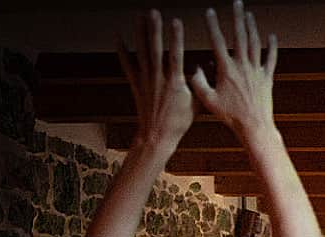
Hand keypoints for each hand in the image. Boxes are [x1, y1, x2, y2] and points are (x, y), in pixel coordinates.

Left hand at [117, 10, 194, 149]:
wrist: (157, 136)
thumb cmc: (178, 123)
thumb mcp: (196, 105)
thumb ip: (200, 85)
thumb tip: (205, 68)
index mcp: (175, 84)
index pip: (176, 56)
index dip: (176, 38)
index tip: (176, 22)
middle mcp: (158, 79)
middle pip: (156, 49)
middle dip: (155, 29)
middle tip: (154, 12)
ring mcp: (145, 80)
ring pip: (142, 52)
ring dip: (140, 33)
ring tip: (140, 16)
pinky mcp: (135, 84)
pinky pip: (127, 64)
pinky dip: (121, 51)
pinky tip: (118, 37)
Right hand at [189, 2, 277, 144]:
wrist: (254, 126)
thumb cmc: (231, 116)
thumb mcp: (208, 101)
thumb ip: (198, 82)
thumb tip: (194, 68)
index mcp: (227, 69)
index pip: (217, 42)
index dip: (213, 25)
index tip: (209, 11)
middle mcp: (243, 66)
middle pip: (240, 36)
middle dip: (237, 17)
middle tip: (236, 3)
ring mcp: (256, 71)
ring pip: (255, 43)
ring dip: (251, 27)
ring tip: (248, 14)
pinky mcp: (267, 78)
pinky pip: (271, 58)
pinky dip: (271, 47)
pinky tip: (272, 36)